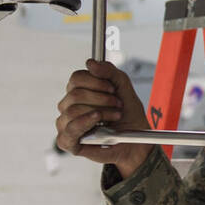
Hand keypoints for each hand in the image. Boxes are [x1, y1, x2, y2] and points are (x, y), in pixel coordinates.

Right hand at [54, 58, 154, 176]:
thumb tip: (90, 62)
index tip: (112, 89)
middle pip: (75, 94)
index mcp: (79, 92)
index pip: (76, 78)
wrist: (137, 139)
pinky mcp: (68, 142)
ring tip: (114, 116)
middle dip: (101, 98)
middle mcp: (69, 107)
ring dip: (100, 111)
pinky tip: (97, 119)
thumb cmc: (127, 114)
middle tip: (117, 104)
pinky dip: (84, 122)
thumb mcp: (123, 87)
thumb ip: (109, 71)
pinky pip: (69, 129)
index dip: (96, 81)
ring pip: (72, 110)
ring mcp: (66, 124)